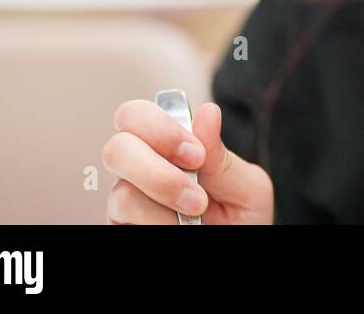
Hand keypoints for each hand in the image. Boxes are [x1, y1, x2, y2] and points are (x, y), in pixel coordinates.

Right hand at [103, 100, 272, 223]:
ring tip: (196, 219)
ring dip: (166, 208)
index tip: (197, 155)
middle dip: (157, 171)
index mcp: (169, 147)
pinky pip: (124, 222)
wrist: (236, 252)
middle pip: (117, 147)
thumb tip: (206, 111)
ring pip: (123, 193)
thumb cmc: (242, 220)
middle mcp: (140, 170)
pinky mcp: (121, 227)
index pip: (137, 115)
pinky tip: (177, 228)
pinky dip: (157, 225)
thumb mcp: (246, 187)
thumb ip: (222, 155)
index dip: (161, 128)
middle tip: (197, 196)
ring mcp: (127, 203)